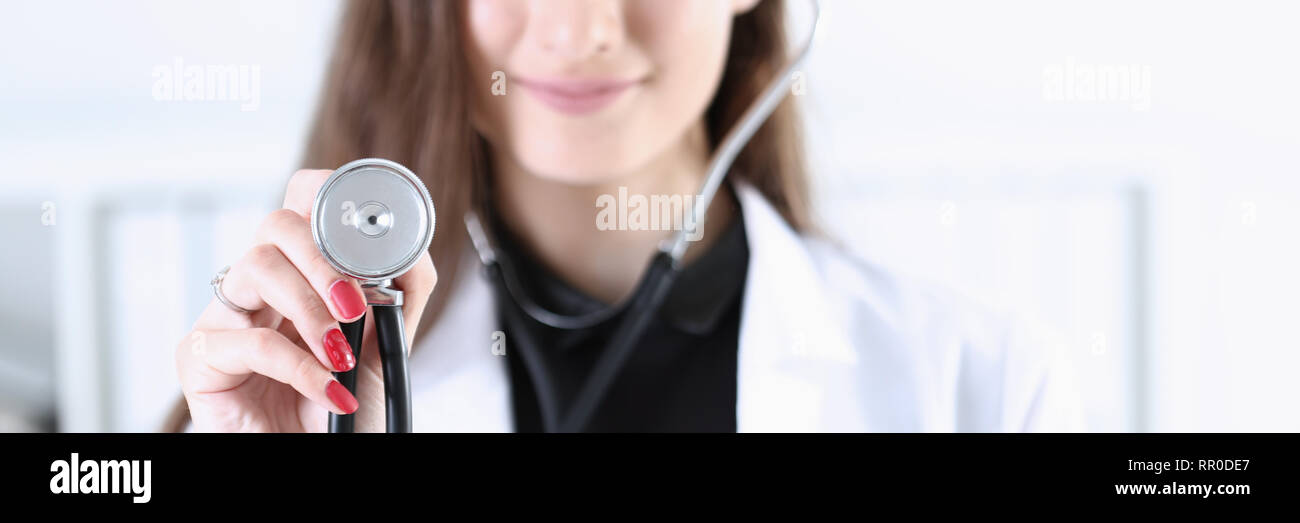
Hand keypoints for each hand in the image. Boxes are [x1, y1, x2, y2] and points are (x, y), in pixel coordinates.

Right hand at [175, 169, 436, 431]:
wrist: (331, 461)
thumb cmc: (349, 412)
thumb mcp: (389, 344)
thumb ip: (402, 291)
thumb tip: (409, 246)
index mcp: (300, 276)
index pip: (297, 206)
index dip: (323, 199)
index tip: (362, 231)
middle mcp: (258, 289)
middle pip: (276, 224)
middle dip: (324, 260)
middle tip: (354, 305)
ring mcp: (224, 319)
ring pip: (256, 267)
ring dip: (311, 311)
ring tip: (340, 356)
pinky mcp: (199, 359)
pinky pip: (247, 340)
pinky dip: (298, 367)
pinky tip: (326, 392)